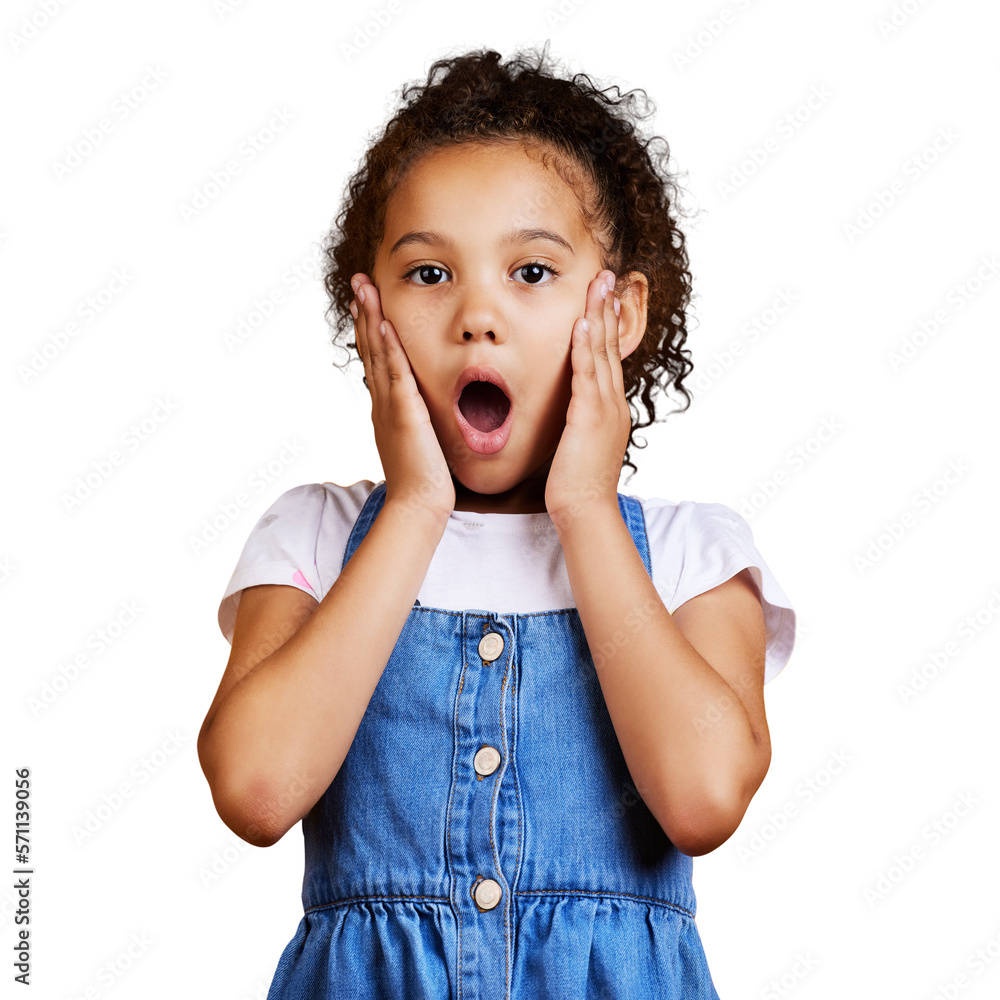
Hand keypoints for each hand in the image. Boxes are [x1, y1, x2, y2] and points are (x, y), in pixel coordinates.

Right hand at [350, 274, 455, 524]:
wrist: (418, 505)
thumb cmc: (423, 477)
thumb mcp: (417, 438)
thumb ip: (415, 417)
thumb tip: (419, 405)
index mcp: (385, 405)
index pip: (375, 358)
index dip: (369, 327)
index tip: (365, 301)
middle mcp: (382, 401)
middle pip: (370, 347)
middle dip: (364, 312)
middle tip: (358, 281)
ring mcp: (390, 406)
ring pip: (377, 354)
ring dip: (370, 318)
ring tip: (364, 288)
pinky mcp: (404, 414)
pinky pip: (395, 374)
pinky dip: (389, 348)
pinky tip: (385, 324)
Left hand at [544, 269, 630, 530]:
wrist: (584, 511)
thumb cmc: (576, 486)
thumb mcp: (579, 446)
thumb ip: (577, 423)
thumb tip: (569, 413)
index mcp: (610, 410)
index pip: (608, 359)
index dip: (606, 327)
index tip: (604, 299)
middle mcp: (613, 405)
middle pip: (610, 348)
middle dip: (608, 310)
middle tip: (607, 277)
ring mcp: (604, 410)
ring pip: (602, 354)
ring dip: (599, 317)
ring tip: (598, 285)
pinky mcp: (589, 418)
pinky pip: (587, 375)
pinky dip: (585, 347)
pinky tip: (582, 323)